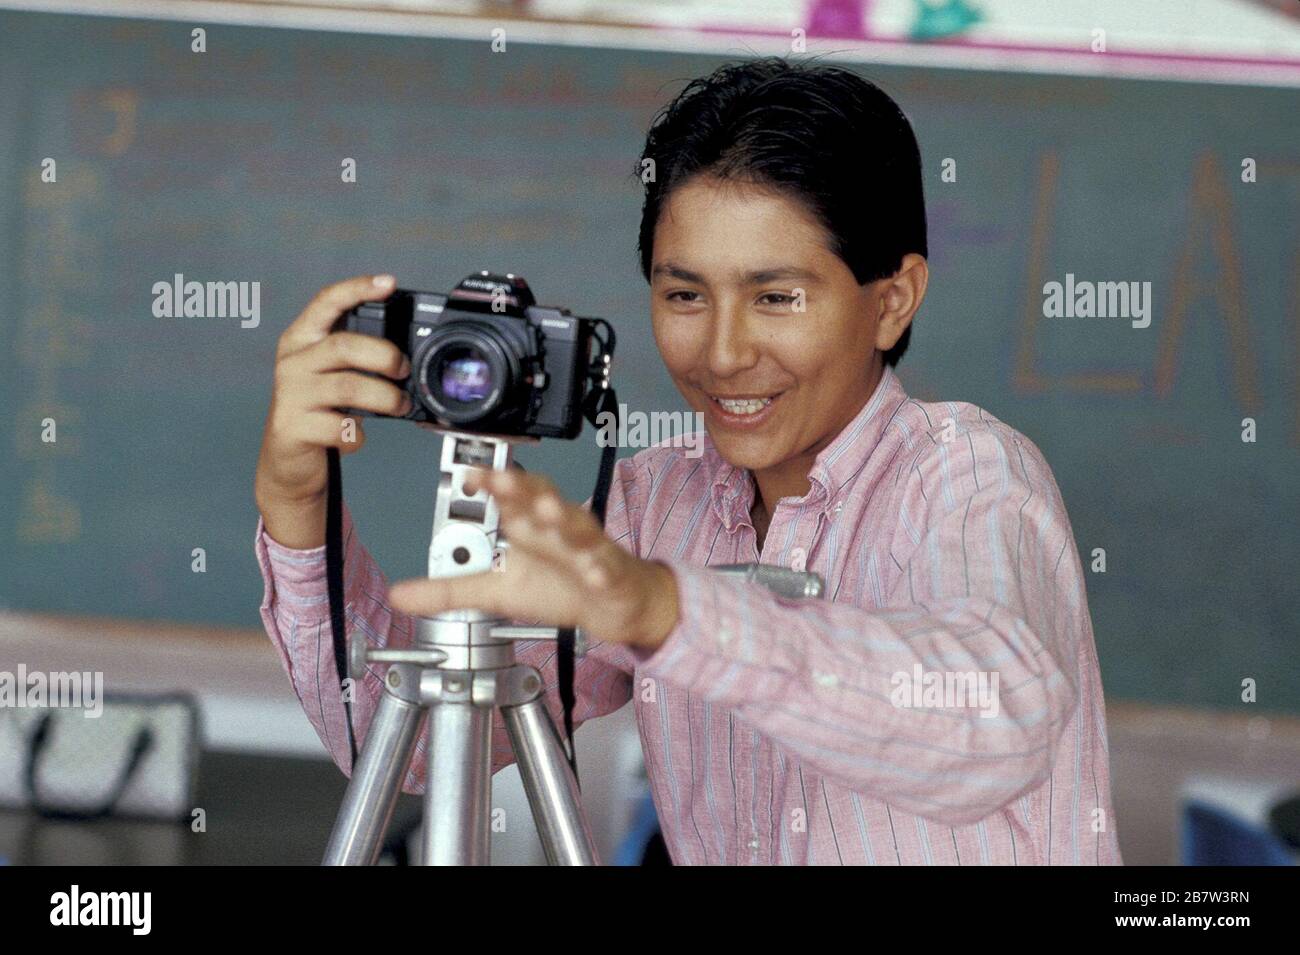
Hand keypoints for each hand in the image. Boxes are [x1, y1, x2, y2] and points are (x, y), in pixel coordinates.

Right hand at [255, 274, 412, 546]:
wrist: (287, 460)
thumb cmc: (320, 410)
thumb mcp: (333, 375)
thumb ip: (359, 359)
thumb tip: (410, 356)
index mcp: (302, 339)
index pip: (328, 302)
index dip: (358, 289)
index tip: (388, 283)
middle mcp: (293, 361)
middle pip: (344, 346)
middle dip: (385, 356)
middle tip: (405, 370)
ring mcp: (290, 394)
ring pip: (347, 387)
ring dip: (384, 398)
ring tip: (399, 405)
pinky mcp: (292, 427)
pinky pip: (339, 427)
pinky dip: (357, 433)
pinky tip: (357, 435)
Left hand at [387, 467, 680, 650]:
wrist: (611, 604)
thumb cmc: (556, 587)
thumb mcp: (494, 590)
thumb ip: (447, 590)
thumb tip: (398, 594)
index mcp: (528, 526)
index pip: (507, 496)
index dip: (490, 484)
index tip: (467, 475)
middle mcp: (557, 529)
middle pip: (541, 499)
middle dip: (522, 488)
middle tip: (500, 479)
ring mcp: (586, 549)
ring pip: (577, 526)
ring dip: (563, 517)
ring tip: (547, 510)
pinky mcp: (610, 574)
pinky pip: (606, 568)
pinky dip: (599, 568)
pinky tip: (592, 571)